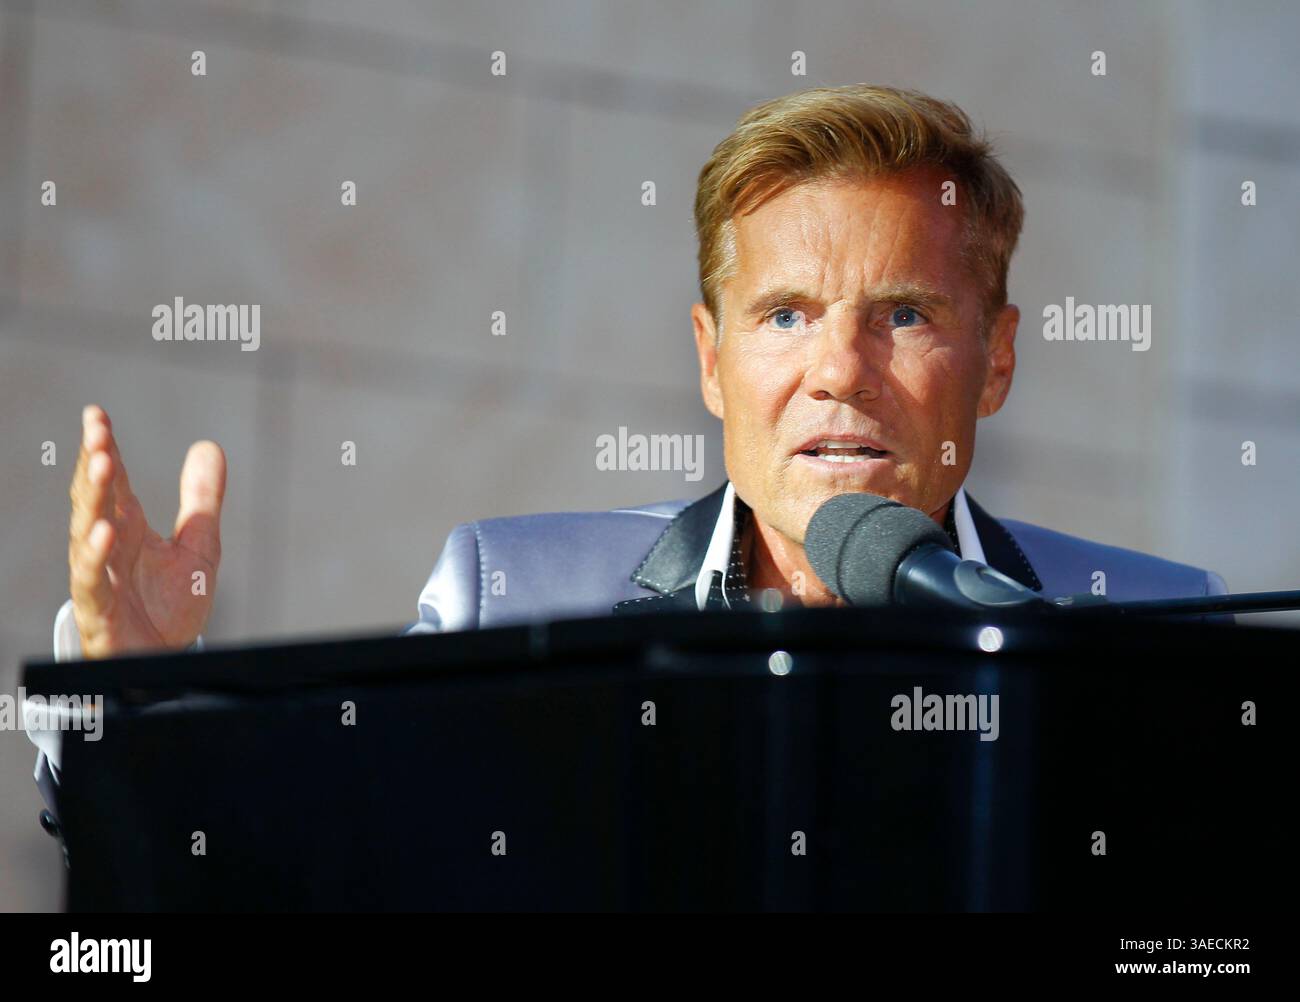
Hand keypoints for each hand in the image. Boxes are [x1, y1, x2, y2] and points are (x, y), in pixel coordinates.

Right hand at [67, 405, 225, 657]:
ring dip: (93, 498)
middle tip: (97, 430)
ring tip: (103, 465)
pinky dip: (95, 555)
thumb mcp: (199, 545)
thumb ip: (201, 500)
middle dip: (95, 463)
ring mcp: (99, 577)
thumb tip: (209, 445)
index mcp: (129, 527)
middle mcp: (107, 546)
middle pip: (95, 498)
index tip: (96, 414)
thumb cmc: (171, 603)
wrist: (166, 661)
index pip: (114, 482)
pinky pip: (92, 580)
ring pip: (86, 531)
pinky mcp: (99, 610)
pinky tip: (104, 531)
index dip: (104, 448)